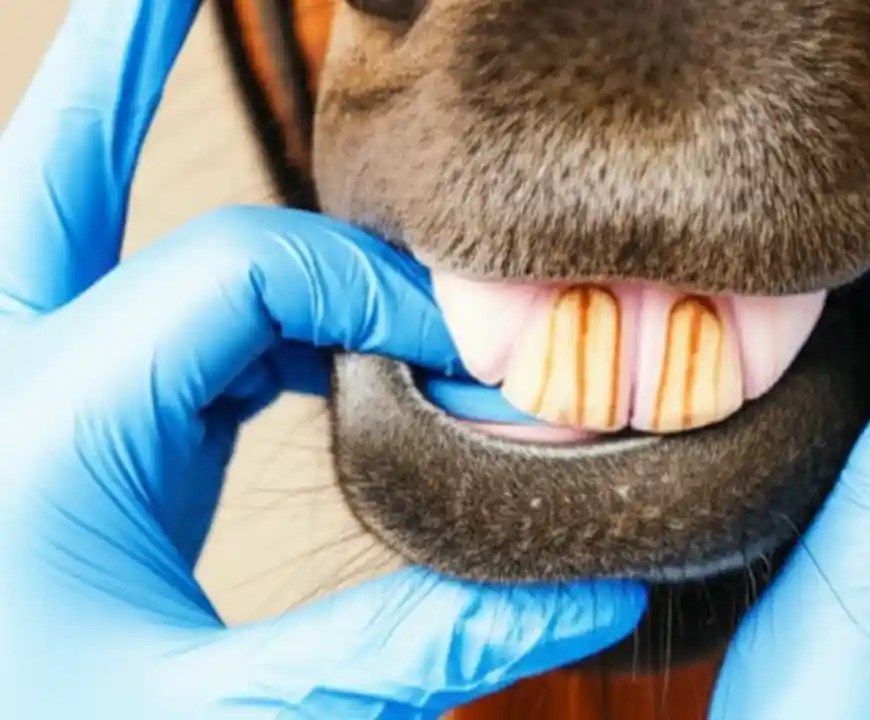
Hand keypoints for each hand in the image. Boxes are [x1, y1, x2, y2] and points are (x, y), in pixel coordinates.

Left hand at [0, 2, 643, 716]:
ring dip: (180, 159)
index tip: (475, 363)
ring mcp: (26, 394)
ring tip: (255, 89)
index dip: (380, 297)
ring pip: (87, 222)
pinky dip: (241, 303)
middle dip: (132, 51)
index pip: (242, 277)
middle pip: (59, 159)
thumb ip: (407, 649)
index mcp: (46, 428)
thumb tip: (592, 593)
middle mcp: (13, 380)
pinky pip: (143, 313)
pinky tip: (325, 339)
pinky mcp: (61, 428)